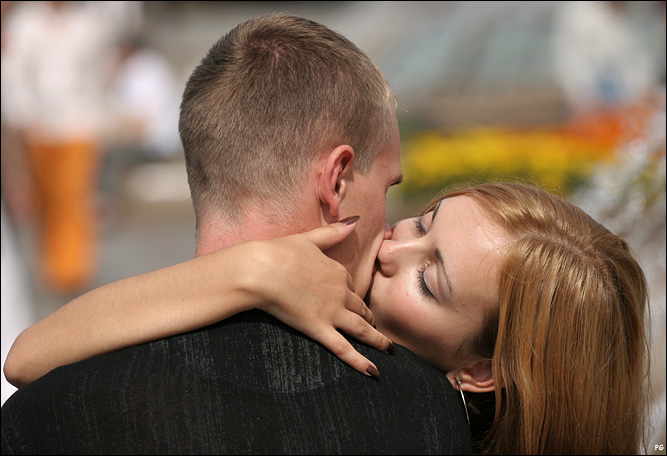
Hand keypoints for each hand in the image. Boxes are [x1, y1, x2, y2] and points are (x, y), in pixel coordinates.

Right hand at [248, 219, 393, 376]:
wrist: (261, 269)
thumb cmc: (279, 252)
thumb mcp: (309, 238)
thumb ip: (332, 233)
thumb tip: (353, 220)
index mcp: (336, 271)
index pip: (350, 285)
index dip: (354, 295)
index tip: (358, 304)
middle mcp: (339, 292)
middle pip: (360, 308)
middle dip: (370, 320)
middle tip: (378, 331)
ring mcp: (331, 312)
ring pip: (361, 329)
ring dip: (377, 341)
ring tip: (389, 350)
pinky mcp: (319, 328)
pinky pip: (344, 348)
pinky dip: (360, 361)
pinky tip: (373, 371)